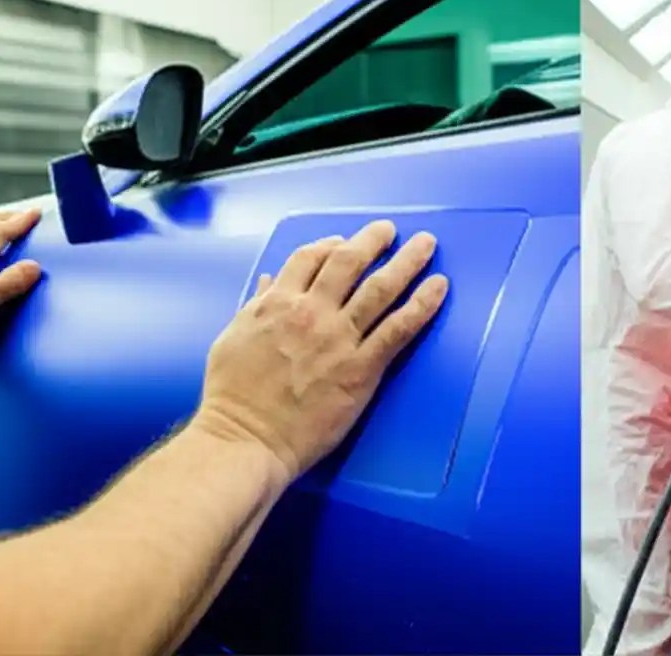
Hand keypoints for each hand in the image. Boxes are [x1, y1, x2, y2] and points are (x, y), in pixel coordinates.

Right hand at [193, 220, 448, 481]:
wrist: (245, 439)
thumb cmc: (232, 396)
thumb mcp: (231, 339)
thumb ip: (255, 307)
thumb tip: (268, 283)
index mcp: (276, 303)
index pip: (310, 258)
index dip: (330, 244)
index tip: (344, 242)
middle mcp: (310, 312)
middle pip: (350, 262)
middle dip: (374, 240)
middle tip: (391, 230)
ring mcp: (338, 339)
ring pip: (380, 287)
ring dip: (407, 261)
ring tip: (427, 244)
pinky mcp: (361, 368)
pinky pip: (398, 328)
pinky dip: (422, 304)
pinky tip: (438, 286)